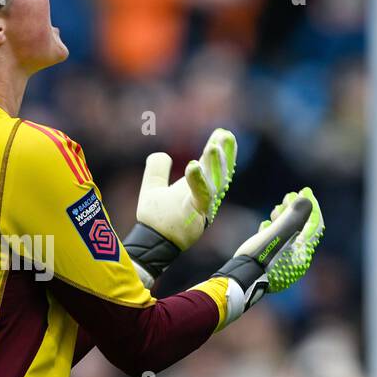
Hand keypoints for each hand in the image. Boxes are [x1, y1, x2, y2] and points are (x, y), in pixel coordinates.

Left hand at [125, 128, 236, 286]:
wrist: (150, 243)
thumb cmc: (155, 219)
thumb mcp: (153, 188)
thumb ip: (156, 170)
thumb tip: (162, 154)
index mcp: (198, 189)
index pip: (212, 167)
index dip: (220, 151)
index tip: (223, 133)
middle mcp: (205, 196)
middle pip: (220, 172)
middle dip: (225, 154)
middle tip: (226, 135)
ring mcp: (202, 206)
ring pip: (214, 182)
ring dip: (214, 164)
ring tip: (213, 146)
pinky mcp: (195, 215)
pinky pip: (200, 196)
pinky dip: (198, 181)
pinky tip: (192, 166)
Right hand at [215, 188, 322, 321]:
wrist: (237, 282)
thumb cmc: (258, 258)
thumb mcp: (276, 234)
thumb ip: (293, 217)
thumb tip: (306, 198)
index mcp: (301, 254)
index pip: (314, 225)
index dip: (311, 206)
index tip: (304, 191)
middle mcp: (295, 260)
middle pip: (301, 230)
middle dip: (295, 211)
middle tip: (288, 196)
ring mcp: (281, 264)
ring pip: (288, 236)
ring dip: (283, 219)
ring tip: (275, 209)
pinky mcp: (267, 265)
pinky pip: (276, 244)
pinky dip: (274, 231)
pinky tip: (265, 225)